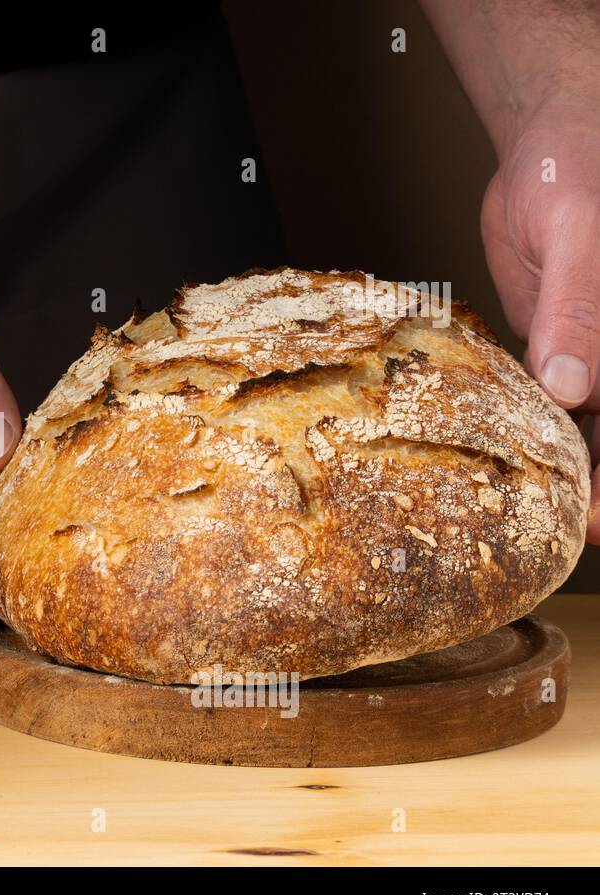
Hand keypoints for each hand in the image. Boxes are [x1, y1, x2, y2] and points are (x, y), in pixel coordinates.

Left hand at [481, 93, 599, 542]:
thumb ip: (578, 310)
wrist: (544, 146)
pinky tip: (519, 461)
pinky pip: (551, 392)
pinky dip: (539, 426)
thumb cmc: (577, 172)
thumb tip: (575, 388)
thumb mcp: (580, 238)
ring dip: (573, 466)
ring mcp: (591, 348)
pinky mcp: (555, 341)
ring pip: (590, 420)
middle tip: (580, 532)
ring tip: (553, 517)